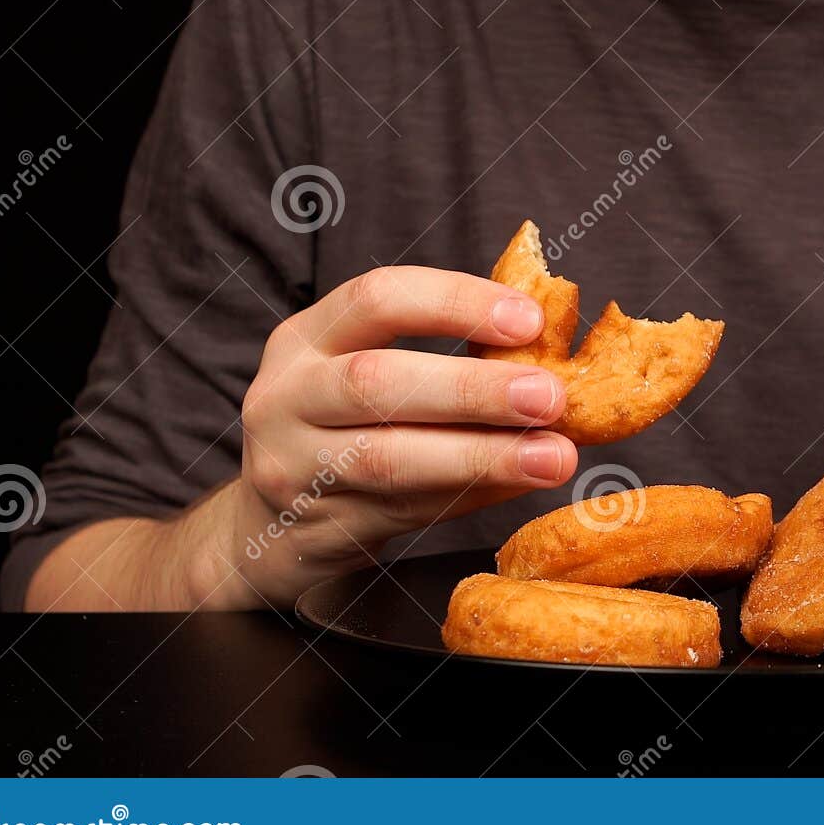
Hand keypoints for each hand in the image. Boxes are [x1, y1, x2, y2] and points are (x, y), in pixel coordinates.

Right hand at [218, 266, 577, 606]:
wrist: (269, 525)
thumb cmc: (346, 429)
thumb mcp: (367, 374)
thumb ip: (448, 362)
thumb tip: (553, 363)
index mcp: (305, 338)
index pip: (377, 299)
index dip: (455, 302)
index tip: (528, 319)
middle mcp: (285, 396)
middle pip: (377, 382)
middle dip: (472, 389)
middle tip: (550, 396)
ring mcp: (293, 466)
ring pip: (390, 458)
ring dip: (483, 456)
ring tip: (553, 456)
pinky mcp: (319, 526)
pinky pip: (406, 509)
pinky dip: (472, 495)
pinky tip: (519, 484)